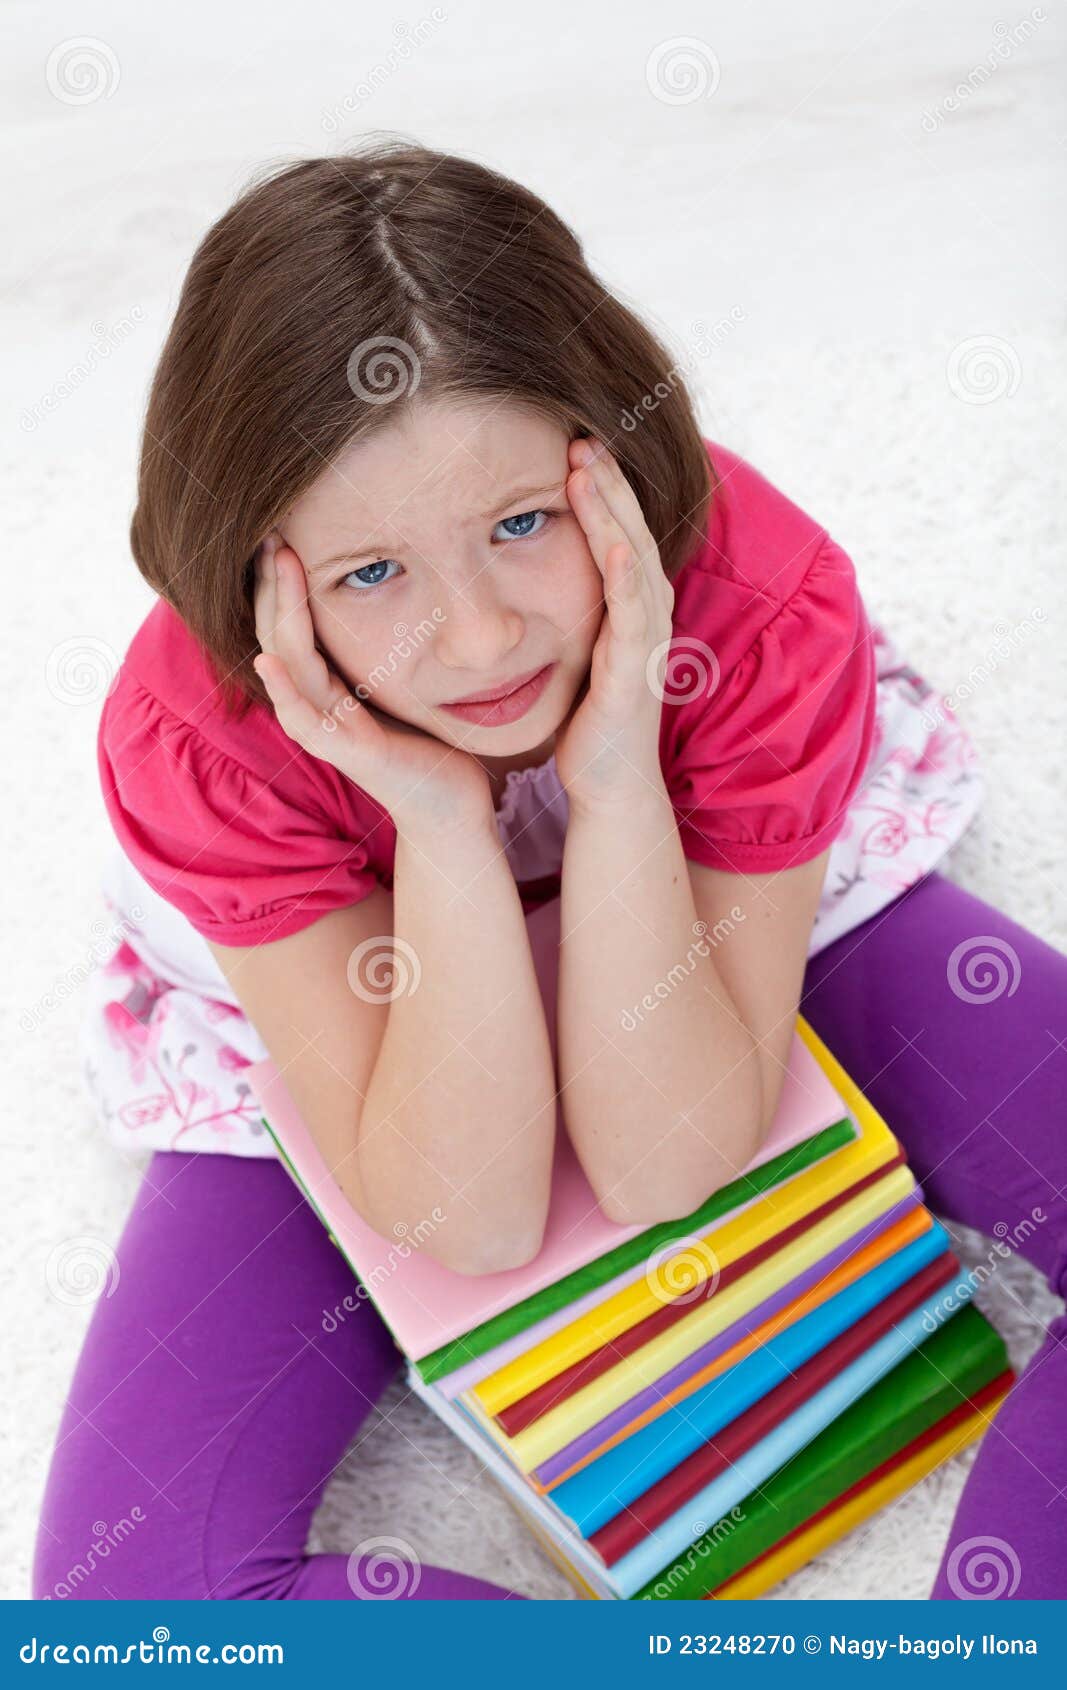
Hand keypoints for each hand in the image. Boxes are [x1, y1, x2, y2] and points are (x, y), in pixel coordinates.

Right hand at [251, 533, 493, 839]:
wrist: (454, 810)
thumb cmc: (435, 745)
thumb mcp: (409, 683)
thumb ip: (395, 644)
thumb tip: (406, 583)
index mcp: (332, 685)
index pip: (293, 623)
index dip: (284, 578)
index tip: (283, 526)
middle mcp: (320, 705)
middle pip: (280, 634)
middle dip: (272, 582)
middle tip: (270, 529)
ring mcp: (331, 731)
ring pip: (288, 665)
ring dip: (279, 614)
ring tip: (275, 565)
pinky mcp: (351, 755)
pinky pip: (306, 722)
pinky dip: (285, 691)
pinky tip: (269, 661)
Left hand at [553, 436, 674, 813]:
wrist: (608, 784)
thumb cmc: (584, 720)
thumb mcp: (570, 649)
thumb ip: (560, 608)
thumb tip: (512, 566)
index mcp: (626, 608)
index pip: (615, 532)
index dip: (598, 489)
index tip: (571, 444)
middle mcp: (644, 616)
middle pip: (631, 531)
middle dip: (609, 483)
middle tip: (581, 434)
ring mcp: (645, 643)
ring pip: (636, 561)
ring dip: (614, 514)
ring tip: (590, 469)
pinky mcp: (637, 673)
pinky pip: (635, 616)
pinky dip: (628, 576)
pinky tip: (616, 545)